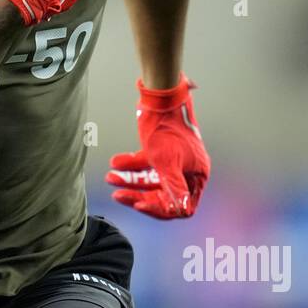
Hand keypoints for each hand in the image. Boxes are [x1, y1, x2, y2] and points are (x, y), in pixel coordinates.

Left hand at [106, 74, 209, 218]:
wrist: (160, 97)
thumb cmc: (167, 128)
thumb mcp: (167, 161)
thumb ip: (174, 186)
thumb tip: (184, 210)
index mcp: (197, 175)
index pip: (182, 206)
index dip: (160, 209)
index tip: (140, 205)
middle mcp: (187, 171)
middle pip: (162, 194)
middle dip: (138, 194)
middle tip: (118, 195)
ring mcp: (173, 161)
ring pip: (150, 180)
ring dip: (130, 181)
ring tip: (110, 178)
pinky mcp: (160, 152)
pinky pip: (144, 166)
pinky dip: (130, 165)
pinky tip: (115, 163)